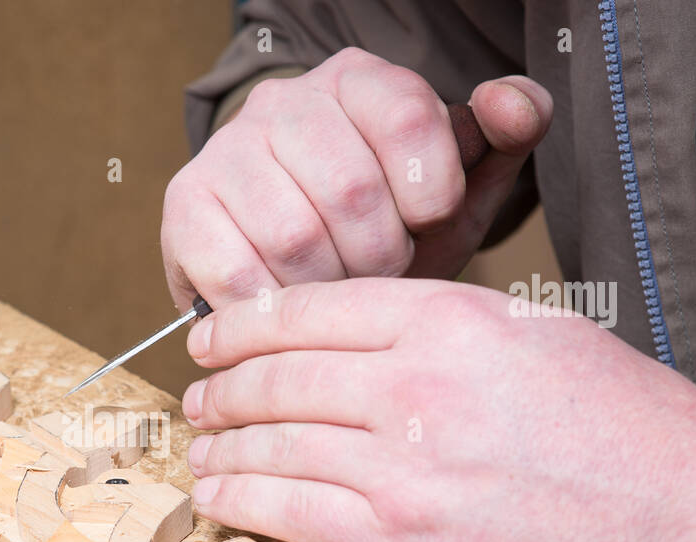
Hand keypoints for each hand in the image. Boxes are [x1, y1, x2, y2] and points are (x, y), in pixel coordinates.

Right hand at [161, 48, 552, 312]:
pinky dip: (275, 308)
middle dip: (380, 257)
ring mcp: (226, 151)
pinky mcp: (185, 206)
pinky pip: (237, 274)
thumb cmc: (388, 228)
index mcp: (357, 79)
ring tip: (336, 292)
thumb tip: (510, 102)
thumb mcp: (460, 187)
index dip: (431, 195)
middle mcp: (283, 101)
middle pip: (350, 190)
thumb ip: (506, 136)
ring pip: (293, 237)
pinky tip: (291, 306)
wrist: (302, 268)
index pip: (406, 118)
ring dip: (328, 288)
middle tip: (380, 275)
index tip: (426, 227)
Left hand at [181, 281, 695, 541]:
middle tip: (197, 395)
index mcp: (451, 321)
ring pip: (270, 446)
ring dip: (219, 445)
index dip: (241, 323)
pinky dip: (237, 501)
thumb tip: (352, 337)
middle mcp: (416, 389)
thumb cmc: (626, 430)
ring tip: (200, 445)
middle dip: (220, 386)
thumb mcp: (537, 338)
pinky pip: (288, 514)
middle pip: (276, 378)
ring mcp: (403, 471)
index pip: (308, 310)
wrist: (691, 529)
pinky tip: (215, 496)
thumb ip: (440, 328)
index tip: (211, 336)